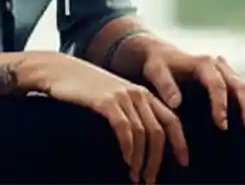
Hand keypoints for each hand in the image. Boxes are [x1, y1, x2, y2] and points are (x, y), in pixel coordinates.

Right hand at [36, 53, 188, 183]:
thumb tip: (141, 143)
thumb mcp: (115, 97)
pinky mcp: (105, 101)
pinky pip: (124, 128)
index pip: (172, 120)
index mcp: (144, 94)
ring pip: (143, 133)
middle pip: (159, 131)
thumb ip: (130, 112)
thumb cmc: (86, 88)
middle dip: (157, 160)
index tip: (183, 163)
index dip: (180, 143)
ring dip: (141, 160)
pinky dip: (128, 147)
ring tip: (136, 177)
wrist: (60, 70)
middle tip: (150, 180)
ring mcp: (122, 96)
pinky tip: (127, 161)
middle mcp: (138, 94)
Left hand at [140, 43, 244, 134]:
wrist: (163, 55)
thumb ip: (165, 86)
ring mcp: (226, 71)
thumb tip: (177, 103)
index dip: (221, 105)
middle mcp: (219, 65)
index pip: (218, 84)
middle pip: (240, 85)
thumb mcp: (155, 71)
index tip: (222, 126)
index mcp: (203, 63)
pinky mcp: (229, 79)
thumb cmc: (157, 65)